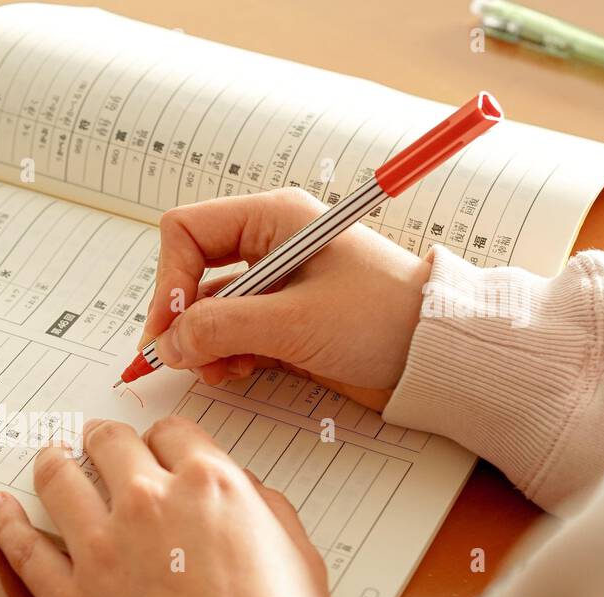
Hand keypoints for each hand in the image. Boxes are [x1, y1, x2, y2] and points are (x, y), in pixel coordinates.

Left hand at [0, 416, 336, 596]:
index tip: (159, 450)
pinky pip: (24, 548)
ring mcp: (102, 550)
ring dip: (53, 462)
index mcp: (209, 485)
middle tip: (99, 444)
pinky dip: (6, 521)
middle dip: (105, 440)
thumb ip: (263, 508)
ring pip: (58, 480)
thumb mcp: (299, 555)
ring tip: (50, 458)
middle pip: (110, 443)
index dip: (165, 440)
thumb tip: (239, 490)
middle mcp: (148, 503)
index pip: (172, 433)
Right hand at [146, 187, 431, 409]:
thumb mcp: (294, 323)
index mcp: (273, 219)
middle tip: (180, 357)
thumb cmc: (383, 320)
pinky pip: (230, 332)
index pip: (187, 231)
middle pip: (191, 271)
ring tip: (219, 370)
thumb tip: (168, 342)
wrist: (435, 355)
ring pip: (208, 309)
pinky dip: (224, 355)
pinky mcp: (282, 319)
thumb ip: (221, 329)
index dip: (169, 280)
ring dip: (203, 343)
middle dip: (183, 317)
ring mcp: (274, 284)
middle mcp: (268, 244)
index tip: (168, 327)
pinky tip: (238, 371)